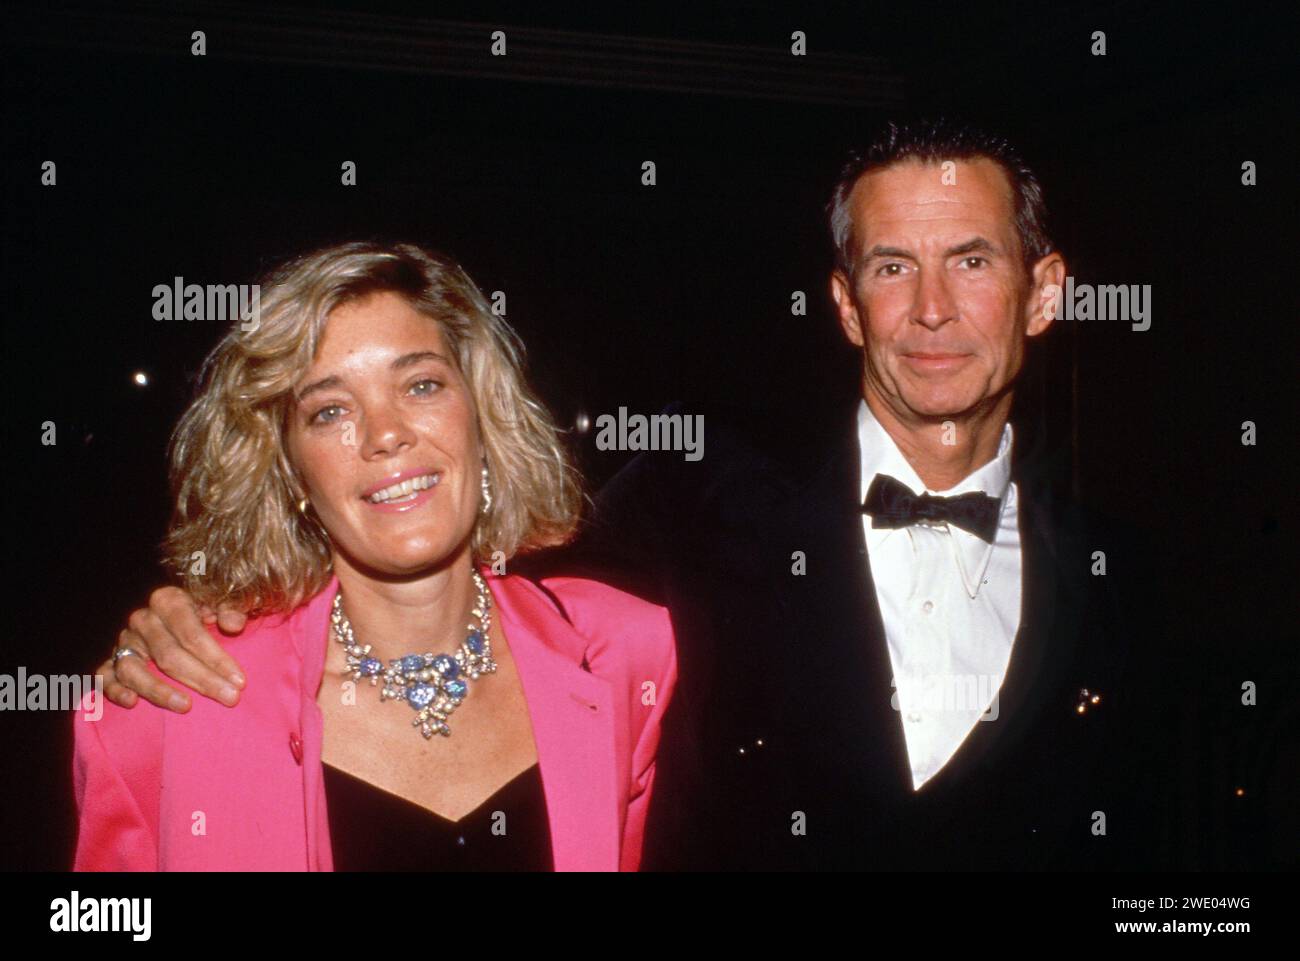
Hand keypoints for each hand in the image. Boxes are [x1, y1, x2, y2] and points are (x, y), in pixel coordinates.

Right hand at [100, 587, 248, 711]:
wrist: (179, 620)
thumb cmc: (206, 614)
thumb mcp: (222, 604)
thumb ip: (231, 609)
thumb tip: (234, 624)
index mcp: (169, 600)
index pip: (192, 633)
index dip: (216, 658)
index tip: (239, 681)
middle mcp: (142, 619)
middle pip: (169, 654)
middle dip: (202, 679)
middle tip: (230, 698)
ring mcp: (124, 641)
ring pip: (134, 669)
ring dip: (159, 691)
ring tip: (186, 706)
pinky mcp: (111, 661)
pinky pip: (104, 677)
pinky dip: (114, 690)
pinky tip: (132, 702)